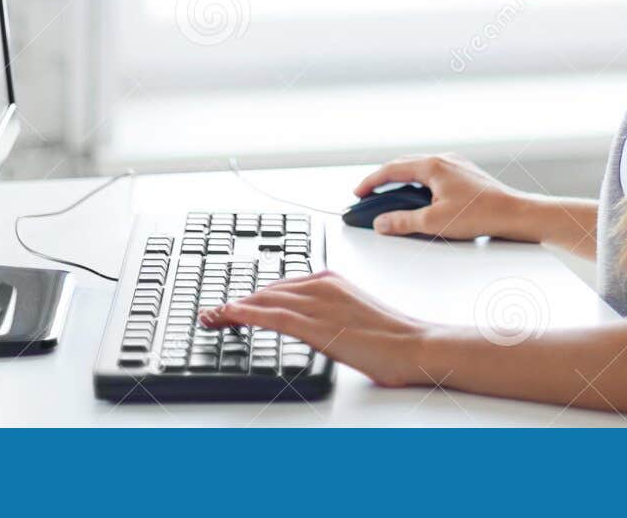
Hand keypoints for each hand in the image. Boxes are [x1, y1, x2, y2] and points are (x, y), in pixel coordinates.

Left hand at [197, 270, 432, 388]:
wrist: (414, 345)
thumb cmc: (391, 336)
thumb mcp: (353, 315)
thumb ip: (328, 313)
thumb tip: (310, 326)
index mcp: (329, 280)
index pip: (279, 287)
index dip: (253, 298)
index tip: (233, 307)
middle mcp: (320, 285)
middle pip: (266, 292)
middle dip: (237, 303)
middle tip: (213, 314)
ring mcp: (318, 303)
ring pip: (264, 302)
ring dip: (233, 309)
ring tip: (212, 317)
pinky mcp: (317, 325)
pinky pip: (274, 317)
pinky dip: (248, 315)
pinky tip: (231, 316)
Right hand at [352, 152, 525, 239]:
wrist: (514, 213)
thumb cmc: (480, 214)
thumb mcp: (434, 222)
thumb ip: (403, 221)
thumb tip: (381, 223)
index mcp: (432, 166)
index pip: (391, 169)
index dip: (371, 182)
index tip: (358, 193)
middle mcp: (443, 159)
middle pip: (403, 164)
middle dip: (383, 179)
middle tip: (369, 194)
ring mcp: (455, 164)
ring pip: (419, 168)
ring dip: (401, 180)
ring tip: (390, 196)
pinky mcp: (465, 174)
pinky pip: (433, 173)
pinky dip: (418, 182)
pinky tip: (419, 196)